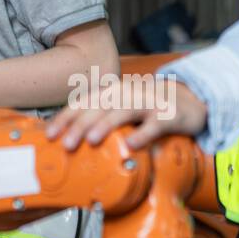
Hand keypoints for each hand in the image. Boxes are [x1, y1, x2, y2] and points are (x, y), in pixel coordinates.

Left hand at [44, 80, 207, 150]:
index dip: (65, 118)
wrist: (189, 100)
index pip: (83, 103)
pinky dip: (142, 134)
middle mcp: (126, 94)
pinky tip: (131, 144)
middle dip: (80, 125)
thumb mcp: (121, 106)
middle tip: (65, 143)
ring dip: (106, 125)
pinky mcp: (168, 115)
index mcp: (111, 92)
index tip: (48, 134)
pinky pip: (154, 125)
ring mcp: (147, 103)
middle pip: (99, 108)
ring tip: (92, 140)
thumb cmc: (148, 107)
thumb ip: (99, 116)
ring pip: (123, 112)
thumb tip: (68, 137)